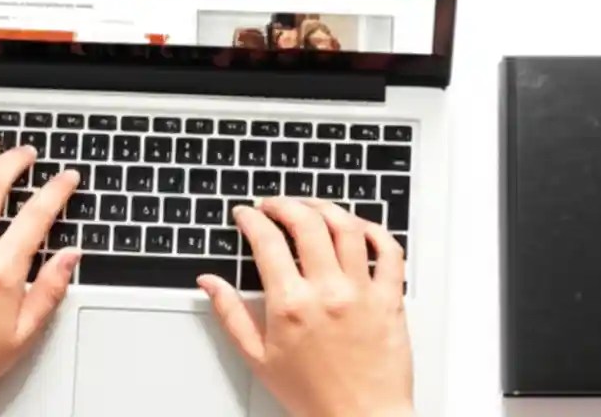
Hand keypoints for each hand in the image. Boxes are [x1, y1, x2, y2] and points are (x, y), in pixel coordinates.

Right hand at [197, 199, 412, 416]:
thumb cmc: (314, 396)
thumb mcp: (258, 358)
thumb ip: (230, 315)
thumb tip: (210, 283)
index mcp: (291, 305)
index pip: (266, 241)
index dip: (251, 219)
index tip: (245, 214)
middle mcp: (327, 292)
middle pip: (306, 221)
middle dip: (283, 203)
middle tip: (273, 205)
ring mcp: (362, 292)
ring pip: (347, 226)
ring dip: (325, 207)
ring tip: (311, 206)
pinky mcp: (390, 299)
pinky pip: (389, 251)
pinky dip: (375, 230)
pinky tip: (359, 228)